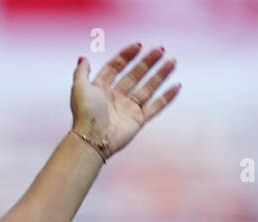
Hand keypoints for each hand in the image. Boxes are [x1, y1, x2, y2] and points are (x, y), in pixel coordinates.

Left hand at [71, 42, 180, 159]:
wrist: (92, 139)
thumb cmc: (85, 113)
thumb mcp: (80, 88)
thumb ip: (81, 72)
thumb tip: (83, 58)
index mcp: (101, 89)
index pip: (115, 68)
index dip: (126, 56)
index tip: (139, 45)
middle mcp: (115, 98)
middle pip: (134, 75)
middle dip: (147, 62)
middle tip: (160, 50)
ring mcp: (127, 109)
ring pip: (147, 88)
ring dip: (160, 75)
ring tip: (172, 61)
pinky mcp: (137, 120)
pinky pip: (155, 107)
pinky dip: (167, 97)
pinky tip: (177, 86)